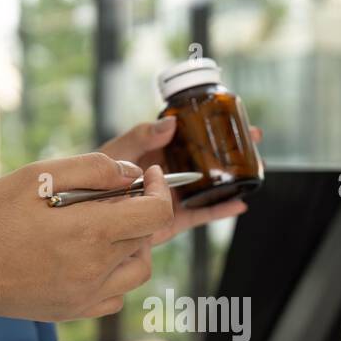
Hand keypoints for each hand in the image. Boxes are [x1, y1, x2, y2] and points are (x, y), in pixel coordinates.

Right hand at [0, 154, 171, 320]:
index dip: (160, 189)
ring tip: (105, 228)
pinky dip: (116, 276)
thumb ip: (91, 169)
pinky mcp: (73, 312)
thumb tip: (131, 175)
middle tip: (111, 197)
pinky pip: (115, 296)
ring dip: (133, 246)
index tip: (149, 177)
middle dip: (140, 211)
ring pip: (138, 271)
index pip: (156, 214)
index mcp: (90, 233)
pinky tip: (91, 258)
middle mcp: (95, 270)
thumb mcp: (35, 176)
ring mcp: (85, 296)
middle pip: (147, 239)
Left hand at [98, 116, 261, 244]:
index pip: (193, 136)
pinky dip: (219, 211)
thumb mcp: (119, 149)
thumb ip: (143, 136)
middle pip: (208, 161)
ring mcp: (174, 197)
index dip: (216, 128)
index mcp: (160, 151)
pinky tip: (240, 205)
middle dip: (232, 151)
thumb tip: (170, 124)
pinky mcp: (172, 220)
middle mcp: (171, 173)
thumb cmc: (94, 177)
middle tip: (255, 139)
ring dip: (233, 180)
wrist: (83, 211)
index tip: (236, 120)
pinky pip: (200, 215)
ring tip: (257, 171)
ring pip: (210, 187)